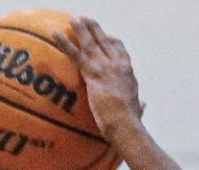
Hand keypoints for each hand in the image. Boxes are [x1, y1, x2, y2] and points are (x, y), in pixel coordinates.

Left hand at [51, 17, 143, 137]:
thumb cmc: (131, 121)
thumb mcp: (138, 109)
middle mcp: (117, 65)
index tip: (107, 36)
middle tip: (86, 19)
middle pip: (104, 41)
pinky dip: (64, 43)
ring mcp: (104, 67)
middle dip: (94, 28)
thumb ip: (139, 105)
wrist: (125, 123)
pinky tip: (55, 34)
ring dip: (81, 29)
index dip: (112, 41)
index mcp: (127, 73)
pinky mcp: (92, 73)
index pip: (120, 50)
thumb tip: (143, 106)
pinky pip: (75, 55)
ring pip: (90, 43)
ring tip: (73, 19)